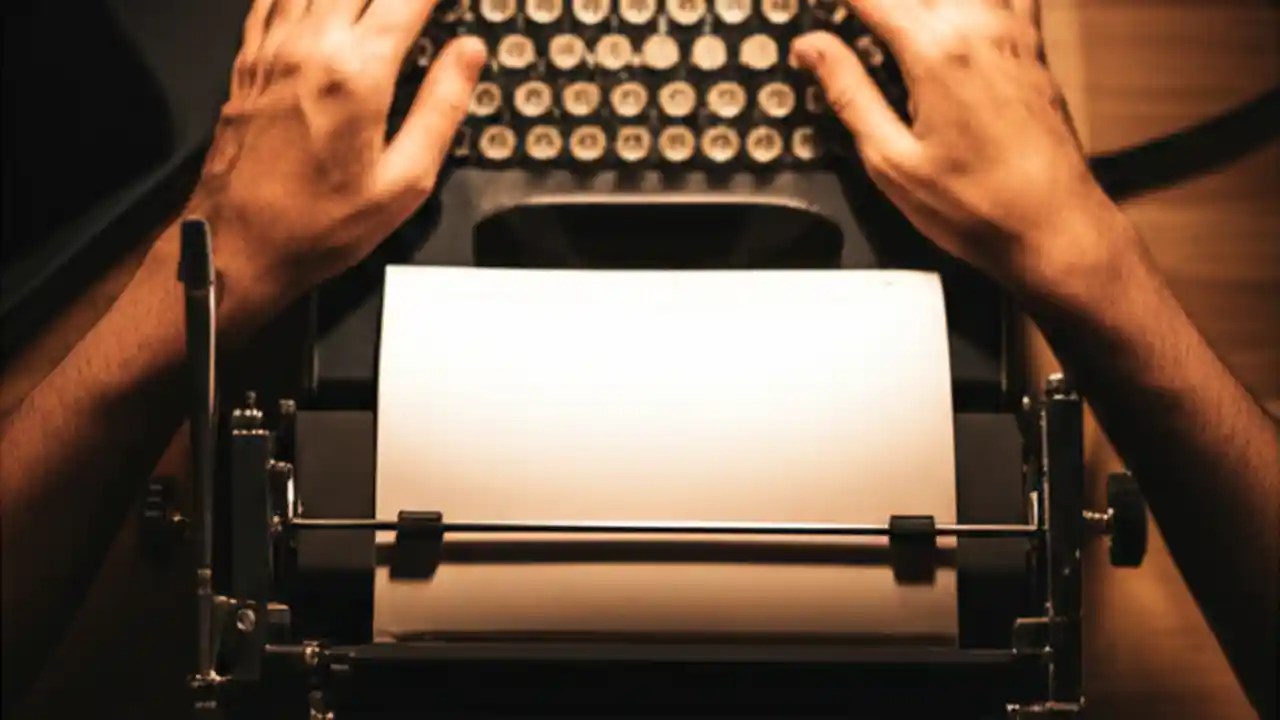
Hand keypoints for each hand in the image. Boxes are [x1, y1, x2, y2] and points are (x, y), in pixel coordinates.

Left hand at [188, 0, 484, 310]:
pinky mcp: (248, 60)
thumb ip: (441, 107)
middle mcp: (310, 46)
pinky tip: (319, 2)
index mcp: (357, 72)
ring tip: (376, 4)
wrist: (239, 246)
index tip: (453, 1)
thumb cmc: (318, 224)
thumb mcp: (405, 181)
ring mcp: (273, 48)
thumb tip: (470, 53)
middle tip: (416, 6)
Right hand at [791, 0, 1133, 299]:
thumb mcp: (891, 160)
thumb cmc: (975, 205)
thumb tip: (810, 48)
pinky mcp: (1034, 45)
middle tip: (852, 11)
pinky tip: (955, 13)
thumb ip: (848, 93)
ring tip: (895, 15)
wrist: (1054, 227)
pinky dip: (975, 1)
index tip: (812, 3)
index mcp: (934, 50)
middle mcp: (978, 25)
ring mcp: (1013, 30)